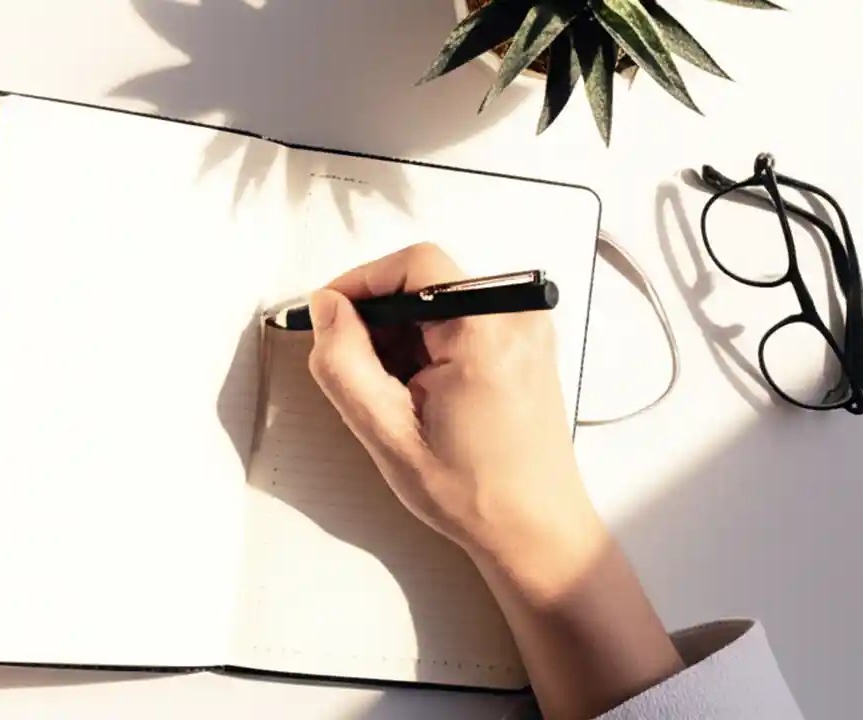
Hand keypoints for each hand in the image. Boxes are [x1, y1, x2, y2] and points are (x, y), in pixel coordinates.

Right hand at [305, 243, 586, 563]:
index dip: (362, 281)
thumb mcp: (387, 433)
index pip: (414, 264)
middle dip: (383, 316)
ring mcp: (529, 329)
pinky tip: (424, 392)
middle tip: (362, 371)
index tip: (331, 315)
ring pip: (442, 299)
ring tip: (398, 392)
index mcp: (486, 333)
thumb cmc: (473, 493)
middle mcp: (517, 318)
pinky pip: (466, 318)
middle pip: (428, 279)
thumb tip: (327, 307)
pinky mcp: (528, 344)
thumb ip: (344, 363)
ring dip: (406, 333)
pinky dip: (432, 343)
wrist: (536, 530)